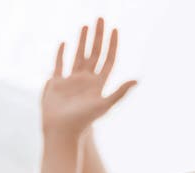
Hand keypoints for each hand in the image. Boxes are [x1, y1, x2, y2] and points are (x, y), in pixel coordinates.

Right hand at [42, 18, 135, 136]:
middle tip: (100, 18)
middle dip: (98, 36)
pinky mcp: (57, 84)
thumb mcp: (104, 105)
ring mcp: (71, 82)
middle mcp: (85, 80)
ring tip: (86, 26)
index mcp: (97, 84)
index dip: (112, 45)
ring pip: (78, 56)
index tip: (115, 29)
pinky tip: (64, 44)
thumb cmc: (83, 121)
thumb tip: (137, 80)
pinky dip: (61, 54)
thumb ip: (120, 92)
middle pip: (94, 53)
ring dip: (82, 41)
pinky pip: (59, 65)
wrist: (61, 131)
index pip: (107, 59)